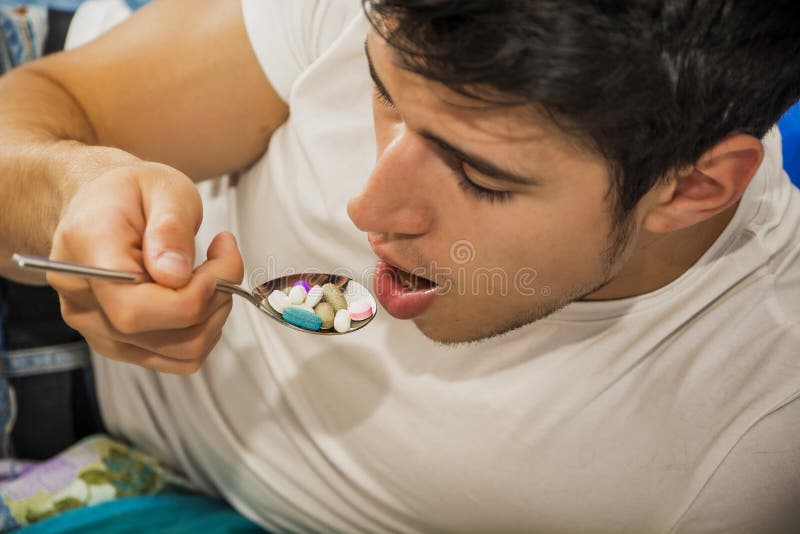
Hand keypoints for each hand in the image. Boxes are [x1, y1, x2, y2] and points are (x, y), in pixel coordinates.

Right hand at [48, 162, 242, 373]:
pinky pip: (178, 358)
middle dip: (214, 300)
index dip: (193, 296)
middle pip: (162, 335)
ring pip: (180, 353)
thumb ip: (171, 229)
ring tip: (213, 274)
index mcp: (86, 254)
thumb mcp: (163, 188)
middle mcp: (82, 301)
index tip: (223, 256)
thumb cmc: (130, 193)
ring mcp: (98, 329)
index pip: (135, 309)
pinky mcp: (120, 343)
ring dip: (214, 316)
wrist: (101, 206)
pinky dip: (204, 329)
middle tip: (224, 258)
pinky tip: (201, 294)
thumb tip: (176, 276)